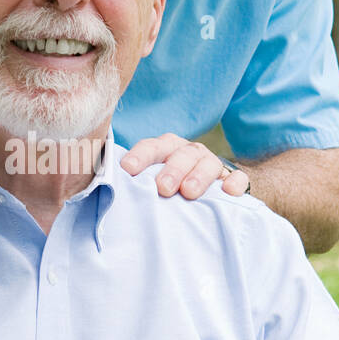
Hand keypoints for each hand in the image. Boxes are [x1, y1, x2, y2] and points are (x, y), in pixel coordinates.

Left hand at [120, 133, 250, 198]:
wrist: (208, 192)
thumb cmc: (169, 188)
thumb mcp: (150, 182)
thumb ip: (132, 184)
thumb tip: (100, 192)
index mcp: (166, 149)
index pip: (152, 146)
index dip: (140, 156)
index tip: (128, 170)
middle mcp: (189, 152)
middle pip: (181, 155)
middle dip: (172, 170)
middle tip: (163, 188)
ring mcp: (212, 164)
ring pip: (208, 163)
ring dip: (199, 176)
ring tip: (189, 192)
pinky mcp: (232, 179)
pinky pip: (238, 177)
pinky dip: (234, 182)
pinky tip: (228, 191)